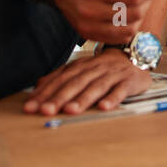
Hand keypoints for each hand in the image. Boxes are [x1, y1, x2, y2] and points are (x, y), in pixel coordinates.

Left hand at [23, 49, 152, 115]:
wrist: (136, 55)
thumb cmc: (105, 67)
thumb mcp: (82, 68)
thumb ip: (60, 77)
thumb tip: (37, 86)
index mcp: (81, 66)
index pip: (59, 80)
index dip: (44, 93)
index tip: (30, 107)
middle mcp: (95, 68)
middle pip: (75, 83)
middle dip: (59, 97)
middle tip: (45, 110)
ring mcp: (112, 74)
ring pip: (96, 86)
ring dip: (83, 98)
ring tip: (71, 110)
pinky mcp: (129, 81)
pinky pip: (120, 90)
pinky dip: (112, 98)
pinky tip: (104, 107)